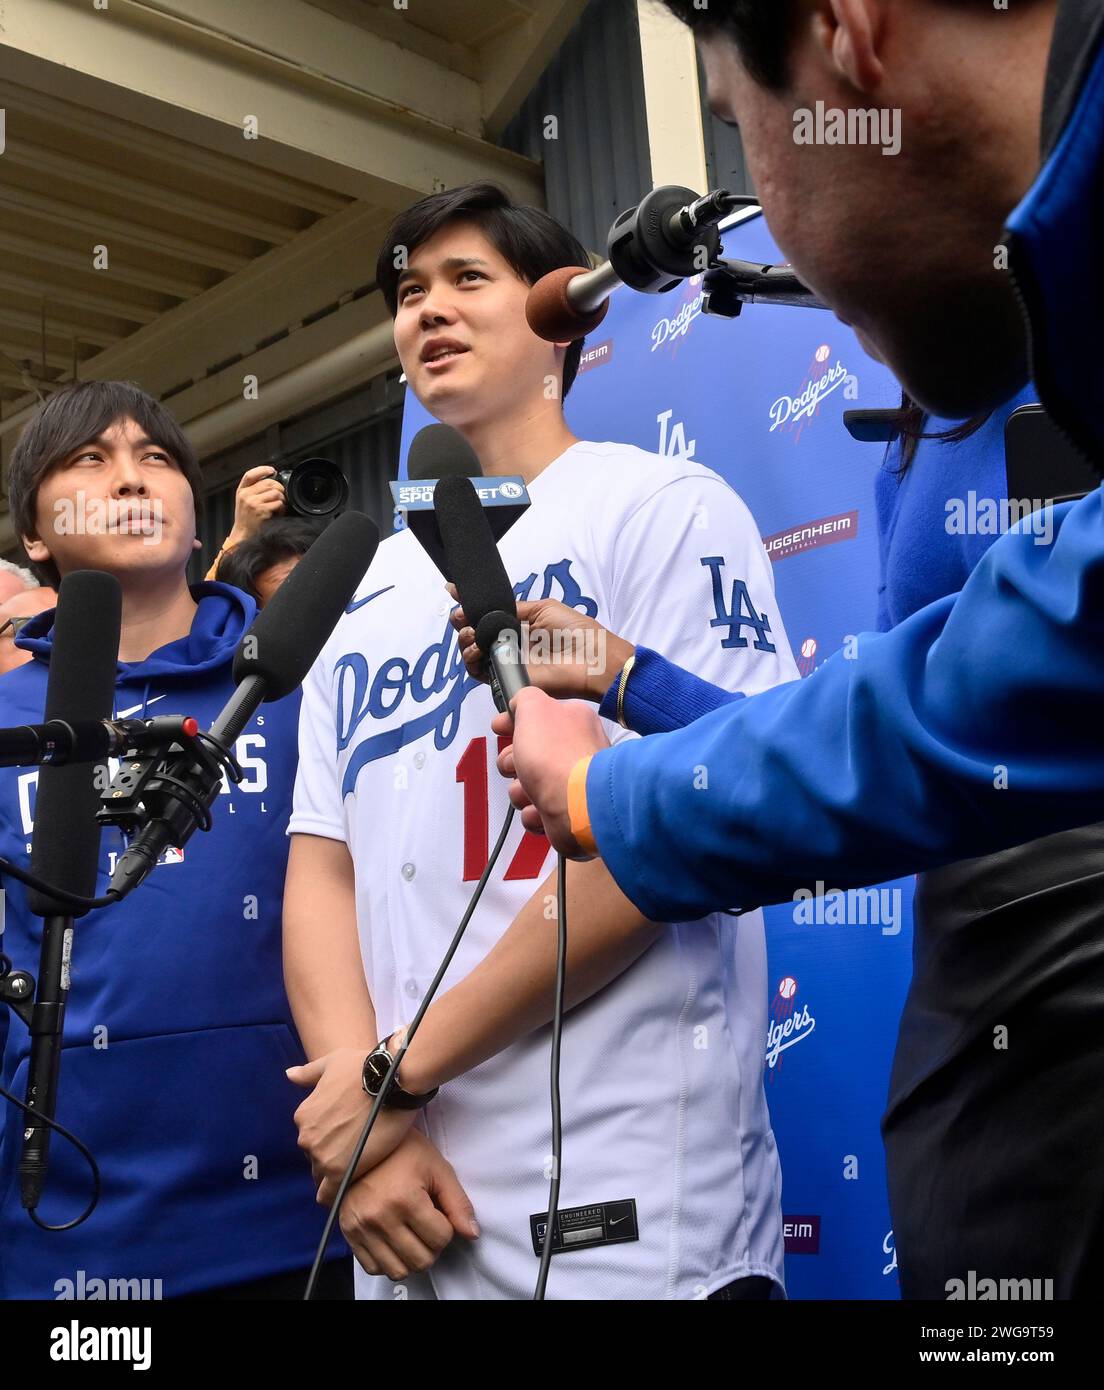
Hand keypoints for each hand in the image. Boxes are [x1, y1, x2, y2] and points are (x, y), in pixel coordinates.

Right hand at [227, 464, 284, 543]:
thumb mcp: (245, 502)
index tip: (272, 470)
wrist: (243, 535)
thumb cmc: (247, 520)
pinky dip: (281, 509)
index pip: (250, 475)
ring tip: (277, 507)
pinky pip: (278, 503)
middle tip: (280, 497)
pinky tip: (277, 513)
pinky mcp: (261, 510)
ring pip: (276, 492)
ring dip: (281, 500)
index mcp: (241, 491)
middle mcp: (246, 495)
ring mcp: (253, 502)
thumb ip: (254, 491)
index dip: (262, 470)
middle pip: (269, 483)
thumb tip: (272, 479)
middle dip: (279, 489)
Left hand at [287, 1047, 417, 1199]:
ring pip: (323, 1176)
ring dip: (338, 1173)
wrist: (392, 1079)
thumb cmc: (364, 1066)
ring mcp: (321, 1155)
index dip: (329, 1140)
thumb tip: (289, 1074)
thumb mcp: (332, 1062)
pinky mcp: (339, 1171)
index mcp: (303, 1116)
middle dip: (332, 1157)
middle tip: (356, 1152)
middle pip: (316, 1158)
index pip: (311, 1139)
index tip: (346, 1139)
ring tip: (360, 1168)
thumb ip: (309, 1073)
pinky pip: (330, 1194)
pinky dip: (338, 1195)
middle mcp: (306, 1137)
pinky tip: (353, 1188)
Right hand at [338, 1128, 478, 1280]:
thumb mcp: (437, 1168)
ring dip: (411, 1258)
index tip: (439, 1214)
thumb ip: (458, 1203)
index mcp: (405, 1198)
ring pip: (398, 1270)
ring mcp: (361, 1227)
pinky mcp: (349, 1233)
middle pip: (421, 1260)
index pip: (441, 1238)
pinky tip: (393, 1241)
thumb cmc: (404, 1151)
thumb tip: (472, 1234)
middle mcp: (380, 1217)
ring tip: (412, 1236)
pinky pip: (373, 1268)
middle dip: (432, 1247)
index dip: (447, 1228)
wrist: (363, 1140)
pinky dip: (388, 1261)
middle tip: (428, 1227)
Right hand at [448, 585, 633, 701]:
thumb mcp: (544, 608)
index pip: (489, 614)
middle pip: (475, 633)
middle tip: (460, 617)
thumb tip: (490, 606)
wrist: (592, 661)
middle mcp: (511, 642)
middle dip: (462, 622)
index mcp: (521, 624)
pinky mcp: (508, 679)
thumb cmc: (576, 632)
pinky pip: (481, 673)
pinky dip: (472, 661)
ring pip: (474, 653)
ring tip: (469, 634)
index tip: (453, 591)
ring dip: (465, 641)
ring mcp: (508, 661)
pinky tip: (475, 650)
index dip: (470, 604)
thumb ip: (515, 608)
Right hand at [492, 687, 610, 856]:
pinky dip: (533, 813)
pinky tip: (541, 809)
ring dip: (520, 790)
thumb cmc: (556, 757)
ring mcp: (572, 783)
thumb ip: (525, 699)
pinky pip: (536, 811)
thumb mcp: (534, 709)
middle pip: (528, 754)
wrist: (578, 805)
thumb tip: (519, 702)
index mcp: (572, 721)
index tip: (499, 728)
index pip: (538, 718)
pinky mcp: (567, 811)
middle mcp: (575, 751)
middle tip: (515, 764)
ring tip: (530, 791)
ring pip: (528, 785)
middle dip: (513, 762)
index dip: (513, 723)